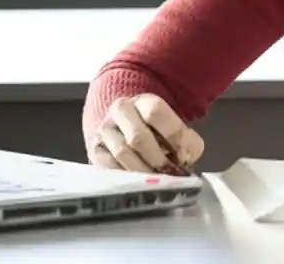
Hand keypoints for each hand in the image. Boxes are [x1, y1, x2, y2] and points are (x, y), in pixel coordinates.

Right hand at [87, 93, 204, 174]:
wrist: (126, 130)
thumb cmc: (157, 132)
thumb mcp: (176, 130)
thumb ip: (188, 143)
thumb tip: (185, 159)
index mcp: (144, 101)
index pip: (155, 112)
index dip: (172, 136)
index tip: (184, 155)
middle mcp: (120, 110)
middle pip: (138, 137)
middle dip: (157, 159)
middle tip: (169, 174)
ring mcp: (105, 129)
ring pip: (123, 153)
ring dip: (143, 170)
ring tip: (157, 180)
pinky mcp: (95, 149)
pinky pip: (110, 166)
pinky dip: (127, 177)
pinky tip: (139, 182)